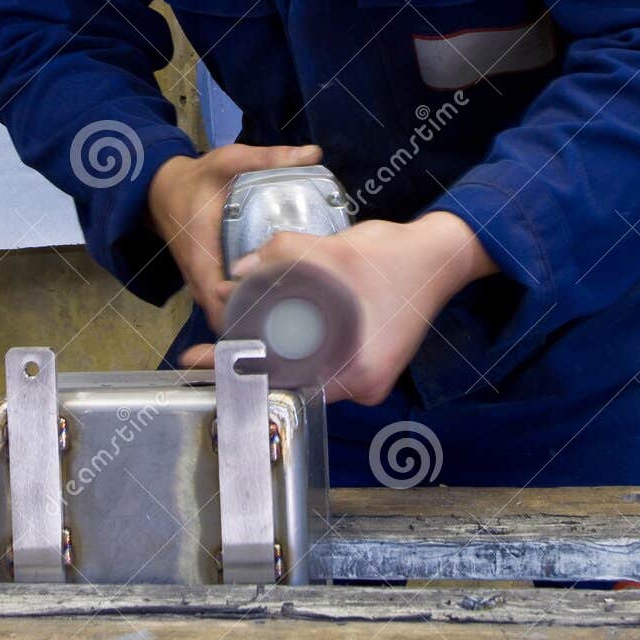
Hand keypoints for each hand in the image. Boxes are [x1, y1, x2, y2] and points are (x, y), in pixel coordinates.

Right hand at [147, 142, 321, 315]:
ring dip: (252, 314)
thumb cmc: (195, 179)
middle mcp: (199, 278)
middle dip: (259, 318)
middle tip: (301, 310)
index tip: (288, 305)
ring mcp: (200, 283)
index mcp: (203, 256)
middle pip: (227, 315)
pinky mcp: (205, 280)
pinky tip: (274, 298)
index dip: (251, 309)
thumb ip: (268, 159)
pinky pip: (223, 303)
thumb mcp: (229, 162)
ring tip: (293, 310)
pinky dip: (245, 304)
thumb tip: (313, 152)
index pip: (222, 302)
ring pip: (224, 313)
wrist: (160, 188)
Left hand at [182, 211, 497, 403]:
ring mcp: (366, 382)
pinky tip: (274, 326)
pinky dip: (296, 347)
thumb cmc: (393, 257)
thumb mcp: (332, 250)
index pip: (279, 377)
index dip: (235, 366)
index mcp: (354, 371)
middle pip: (287, 378)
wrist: (440, 257)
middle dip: (247, 355)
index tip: (199, 362)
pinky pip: (320, 363)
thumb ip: (280, 258)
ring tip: (238, 328)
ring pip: (302, 371)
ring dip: (270, 350)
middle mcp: (360, 388)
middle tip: (207, 344)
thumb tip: (234, 276)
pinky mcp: (367, 369)